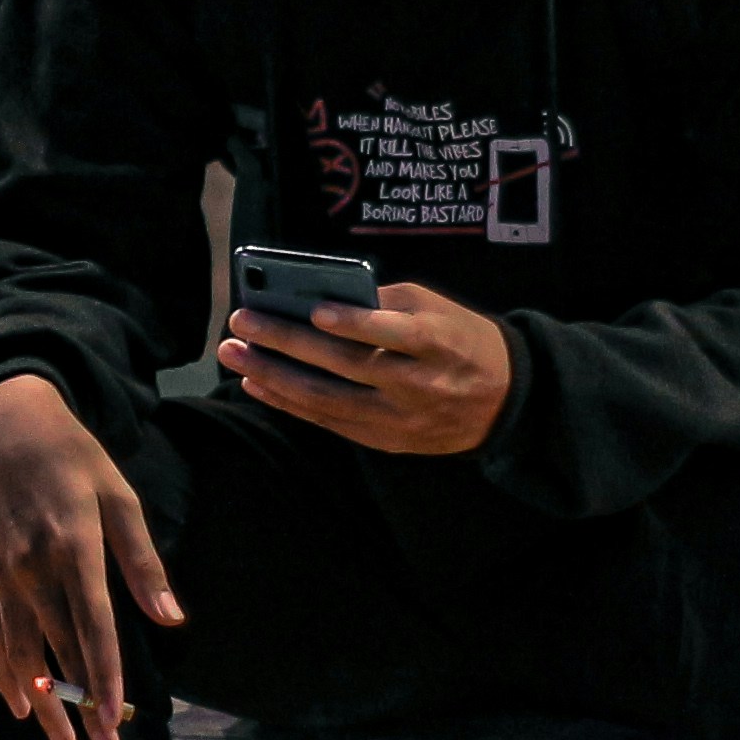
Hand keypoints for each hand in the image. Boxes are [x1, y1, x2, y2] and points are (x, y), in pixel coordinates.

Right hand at [0, 374, 182, 739]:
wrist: (5, 423)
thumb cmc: (75, 458)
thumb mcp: (120, 496)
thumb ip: (143, 563)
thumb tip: (171, 619)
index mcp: (74, 545)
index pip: (93, 627)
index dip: (105, 678)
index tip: (117, 719)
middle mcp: (31, 566)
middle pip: (59, 652)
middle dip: (81, 707)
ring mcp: (0, 574)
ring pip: (20, 655)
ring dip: (43, 705)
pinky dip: (7, 676)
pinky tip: (21, 707)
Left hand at [221, 280, 513, 456]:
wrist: (504, 401)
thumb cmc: (462, 339)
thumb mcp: (438, 308)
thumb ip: (385, 302)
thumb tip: (318, 298)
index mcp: (437, 342)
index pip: (392, 333)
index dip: (354, 323)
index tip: (313, 310)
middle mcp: (417, 384)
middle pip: (346, 365)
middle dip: (287, 343)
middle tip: (241, 321)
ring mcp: (400, 419)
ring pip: (328, 399)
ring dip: (274, 377)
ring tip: (235, 355)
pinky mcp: (387, 442)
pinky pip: (329, 422)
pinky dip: (290, 403)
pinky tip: (258, 384)